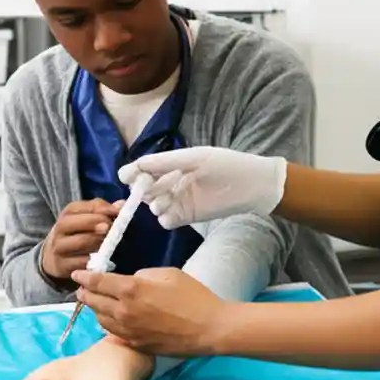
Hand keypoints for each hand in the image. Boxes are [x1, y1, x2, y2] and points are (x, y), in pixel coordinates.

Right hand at [41, 199, 123, 281]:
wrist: (55, 258)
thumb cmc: (79, 234)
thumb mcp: (87, 219)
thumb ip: (103, 211)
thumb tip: (121, 205)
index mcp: (67, 214)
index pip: (77, 207)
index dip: (98, 208)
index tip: (116, 211)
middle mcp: (59, 229)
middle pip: (72, 222)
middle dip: (94, 222)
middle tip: (110, 226)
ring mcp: (59, 248)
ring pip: (78, 241)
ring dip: (97, 240)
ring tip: (110, 241)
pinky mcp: (62, 266)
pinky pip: (80, 262)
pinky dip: (94, 259)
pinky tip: (104, 257)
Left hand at [73, 268, 228, 357]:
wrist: (209, 328)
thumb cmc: (193, 297)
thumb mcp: (169, 274)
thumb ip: (143, 275)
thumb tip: (131, 280)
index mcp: (131, 290)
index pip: (98, 282)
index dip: (85, 277)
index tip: (77, 274)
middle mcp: (124, 312)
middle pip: (94, 302)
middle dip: (85, 294)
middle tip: (82, 289)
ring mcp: (128, 331)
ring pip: (101, 320)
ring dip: (95, 310)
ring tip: (95, 303)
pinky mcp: (136, 344)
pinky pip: (113, 333)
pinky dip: (108, 324)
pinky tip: (111, 319)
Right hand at [117, 147, 285, 228]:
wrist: (252, 186)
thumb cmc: (226, 165)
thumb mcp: (195, 158)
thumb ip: (165, 162)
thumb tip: (137, 165)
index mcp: (173, 164)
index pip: (145, 169)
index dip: (134, 173)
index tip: (127, 177)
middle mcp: (173, 182)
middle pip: (146, 189)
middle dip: (142, 190)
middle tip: (148, 189)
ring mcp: (179, 200)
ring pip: (154, 206)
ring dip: (154, 204)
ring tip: (165, 201)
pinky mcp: (188, 216)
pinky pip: (167, 221)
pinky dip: (165, 218)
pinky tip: (171, 214)